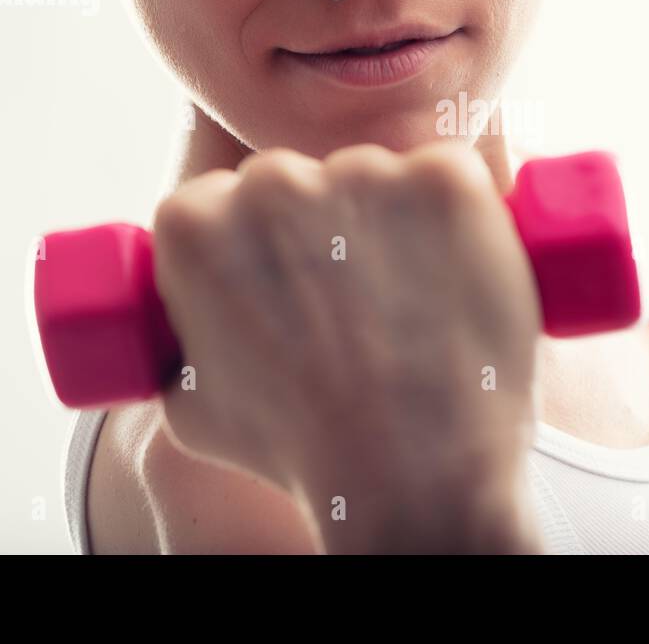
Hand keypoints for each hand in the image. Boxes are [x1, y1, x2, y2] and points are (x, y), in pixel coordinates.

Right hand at [150, 140, 543, 552]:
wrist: (410, 475)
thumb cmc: (301, 451)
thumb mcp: (192, 404)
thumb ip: (183, 337)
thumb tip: (184, 325)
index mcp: (192, 223)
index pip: (227, 198)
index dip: (264, 240)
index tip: (294, 280)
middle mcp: (272, 182)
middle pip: (304, 179)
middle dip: (326, 226)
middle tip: (359, 301)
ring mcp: (364, 173)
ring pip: (380, 178)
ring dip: (397, 221)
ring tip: (414, 306)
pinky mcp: (446, 179)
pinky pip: (452, 176)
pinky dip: (464, 216)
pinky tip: (458, 277)